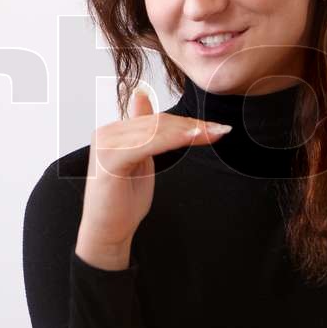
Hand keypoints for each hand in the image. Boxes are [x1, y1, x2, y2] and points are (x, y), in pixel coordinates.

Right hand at [74, 89, 228, 270]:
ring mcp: (106, 144)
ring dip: (188, 131)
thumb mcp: (139, 161)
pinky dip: (173, 139)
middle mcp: (106, 133)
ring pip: (156, 130)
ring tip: (213, 133)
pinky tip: (193, 138)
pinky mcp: (111, 159)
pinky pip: (148, 143)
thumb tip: (142, 96)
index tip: (213, 127)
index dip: (186, 122)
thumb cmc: (122, 202)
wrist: (106, 231)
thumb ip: (143, 133)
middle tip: (220, 129)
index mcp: (113, 132)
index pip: (156, 120)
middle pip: (158, 123)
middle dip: (192, 125)